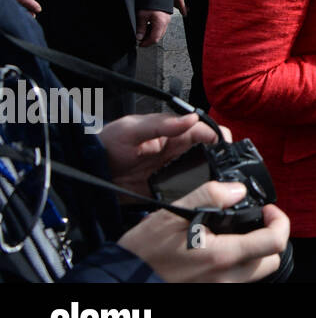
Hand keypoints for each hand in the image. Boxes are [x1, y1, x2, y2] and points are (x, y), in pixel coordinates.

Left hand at [101, 112, 221, 196]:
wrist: (87, 171)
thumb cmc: (107, 144)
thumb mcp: (131, 130)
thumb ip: (161, 125)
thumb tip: (192, 119)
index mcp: (173, 132)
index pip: (204, 131)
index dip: (218, 137)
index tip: (226, 146)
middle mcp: (178, 152)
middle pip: (209, 153)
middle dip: (221, 159)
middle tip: (227, 168)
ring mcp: (174, 171)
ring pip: (203, 173)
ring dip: (213, 177)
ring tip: (219, 184)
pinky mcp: (167, 190)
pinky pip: (187, 192)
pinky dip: (197, 194)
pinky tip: (203, 198)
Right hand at [117, 180, 289, 282]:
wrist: (120, 282)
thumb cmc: (142, 253)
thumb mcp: (173, 214)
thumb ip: (209, 196)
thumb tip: (238, 190)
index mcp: (222, 256)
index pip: (274, 242)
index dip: (280, 221)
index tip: (268, 209)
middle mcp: (226, 278)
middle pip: (270, 261)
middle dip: (270, 238)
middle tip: (256, 220)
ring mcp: (218, 288)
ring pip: (254, 272)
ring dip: (254, 251)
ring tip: (237, 232)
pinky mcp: (209, 292)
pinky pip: (236, 279)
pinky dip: (238, 263)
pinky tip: (220, 247)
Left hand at [136, 9, 171, 46]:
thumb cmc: (150, 1)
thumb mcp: (142, 15)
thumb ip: (141, 28)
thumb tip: (139, 37)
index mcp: (161, 23)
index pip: (155, 38)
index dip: (146, 43)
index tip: (140, 44)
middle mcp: (166, 22)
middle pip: (158, 36)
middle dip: (149, 40)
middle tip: (140, 39)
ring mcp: (167, 19)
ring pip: (159, 32)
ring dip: (151, 34)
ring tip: (142, 32)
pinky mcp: (165, 17)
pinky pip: (160, 26)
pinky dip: (153, 29)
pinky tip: (147, 26)